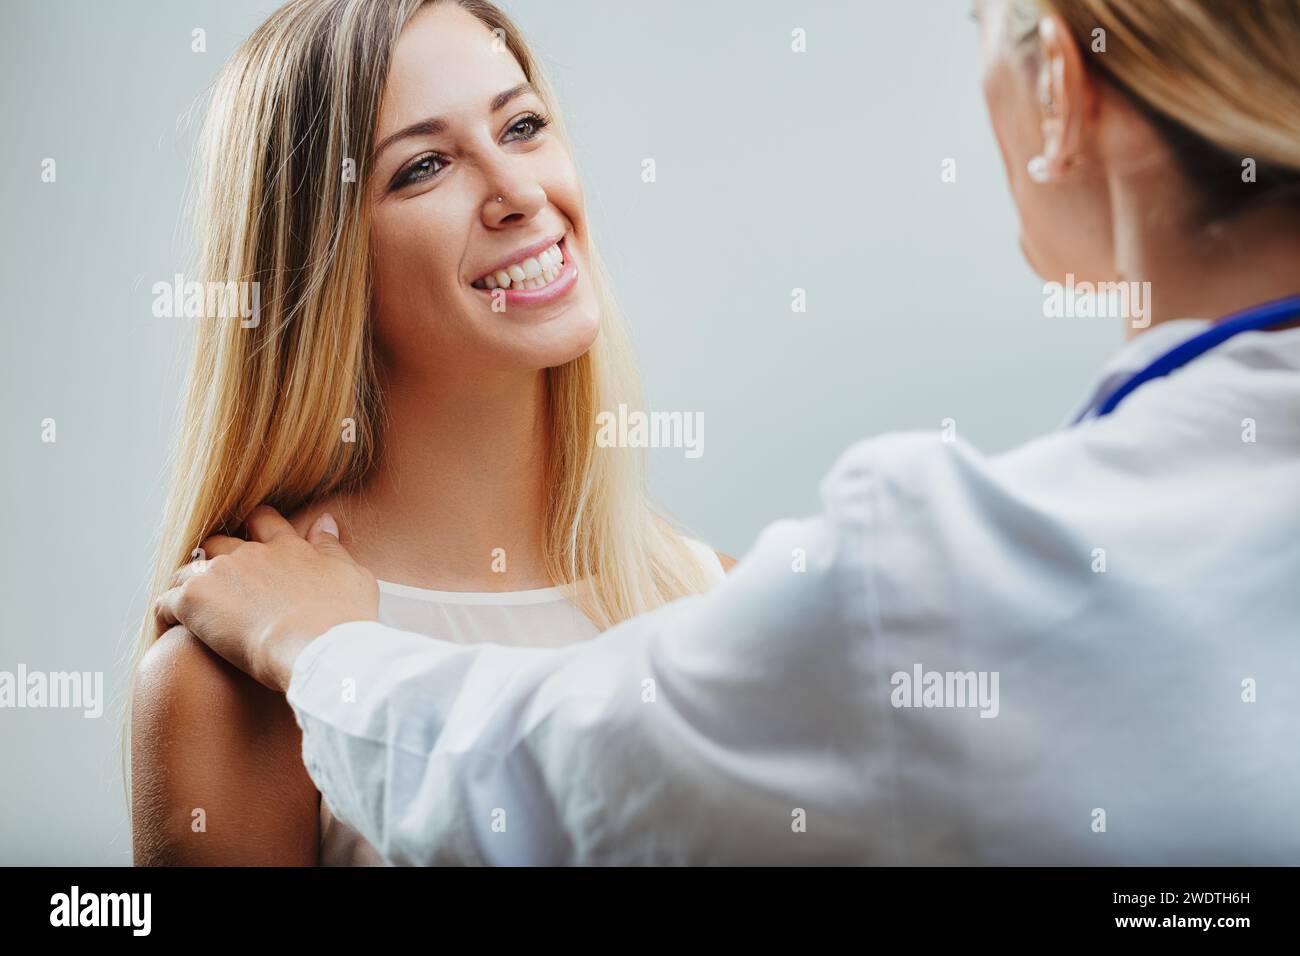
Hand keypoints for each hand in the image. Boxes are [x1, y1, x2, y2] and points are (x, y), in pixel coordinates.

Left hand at [155, 505, 378, 691]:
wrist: (317, 645)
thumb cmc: (344, 617)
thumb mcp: (352, 575)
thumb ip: (333, 546)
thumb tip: (324, 520)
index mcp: (288, 548)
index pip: (264, 522)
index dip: (254, 527)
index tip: (253, 537)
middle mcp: (251, 553)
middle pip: (219, 542)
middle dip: (215, 557)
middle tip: (219, 584)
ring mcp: (220, 574)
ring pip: (187, 570)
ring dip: (188, 586)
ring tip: (193, 612)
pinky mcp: (194, 600)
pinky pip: (165, 603)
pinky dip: (166, 617)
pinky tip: (173, 633)